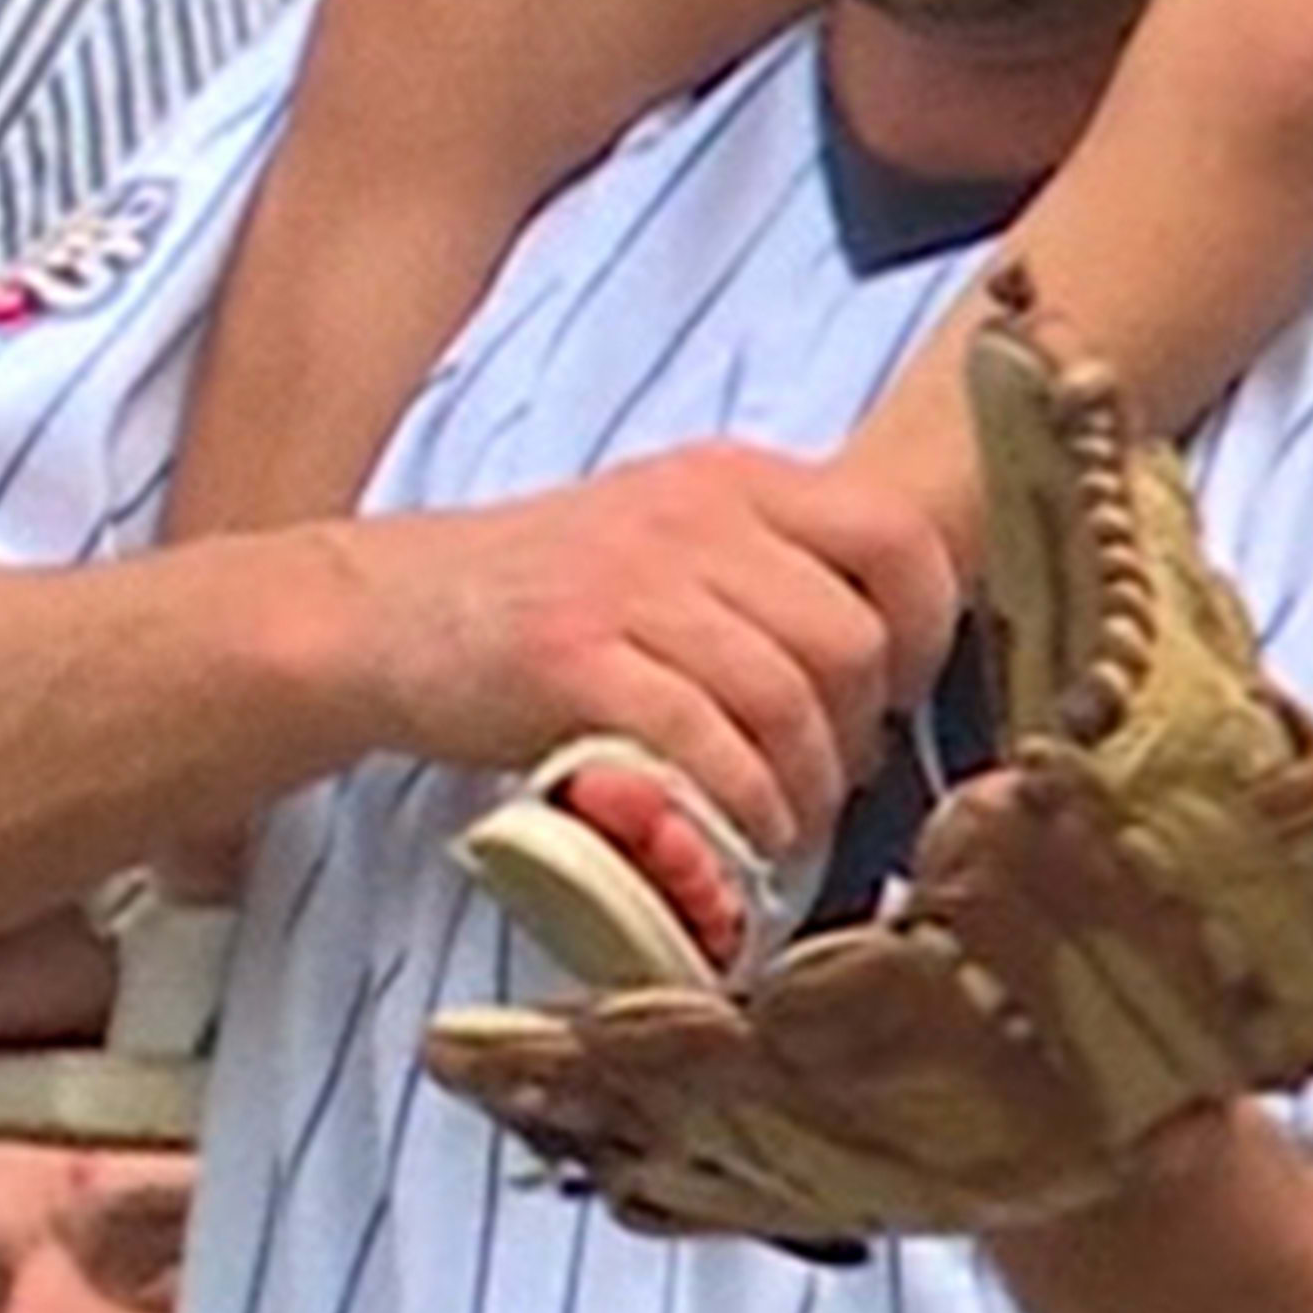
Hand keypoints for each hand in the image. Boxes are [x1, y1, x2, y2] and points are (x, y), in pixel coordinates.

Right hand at [360, 448, 959, 863]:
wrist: (387, 611)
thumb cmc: (542, 593)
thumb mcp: (667, 537)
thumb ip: (766, 570)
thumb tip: (879, 665)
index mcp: (733, 477)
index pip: (896, 532)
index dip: (925, 628)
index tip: (896, 696)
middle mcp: (694, 517)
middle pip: (850, 633)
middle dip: (859, 731)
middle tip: (832, 779)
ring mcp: (631, 584)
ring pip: (785, 694)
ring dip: (804, 785)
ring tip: (785, 824)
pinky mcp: (573, 659)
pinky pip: (702, 739)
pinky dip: (738, 804)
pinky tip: (736, 835)